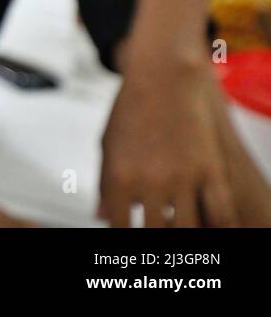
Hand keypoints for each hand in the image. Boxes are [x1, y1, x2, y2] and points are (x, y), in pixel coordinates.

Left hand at [99, 58, 236, 227]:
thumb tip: (99, 217)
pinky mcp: (210, 169)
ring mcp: (182, 177)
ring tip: (184, 232)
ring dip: (187, 234)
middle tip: (161, 235)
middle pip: (156, 234)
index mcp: (118, 177)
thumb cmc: (130, 111)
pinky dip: (221, 228)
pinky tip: (217, 231)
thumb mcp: (108, 145)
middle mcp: (149, 181)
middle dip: (157, 241)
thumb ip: (103, 184)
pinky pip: (220, 212)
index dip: (125, 239)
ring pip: (189, 229)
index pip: (120, 227)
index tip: (130, 242)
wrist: (162, 77)